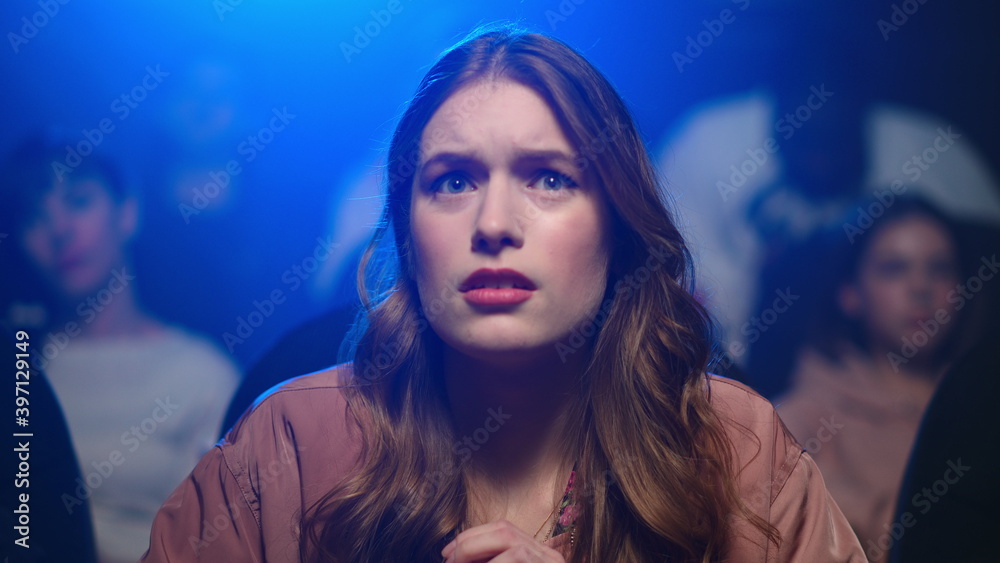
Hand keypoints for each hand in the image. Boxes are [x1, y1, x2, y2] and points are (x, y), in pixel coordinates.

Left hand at [441, 520, 566, 562]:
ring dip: (476, 549)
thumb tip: (457, 556)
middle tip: (448, 558)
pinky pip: (515, 557)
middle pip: (505, 529)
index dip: (472, 537)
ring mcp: (552, 562)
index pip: (504, 531)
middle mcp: (550, 555)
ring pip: (510, 540)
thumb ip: (495, 560)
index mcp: (540, 555)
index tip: (448, 552)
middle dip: (470, 541)